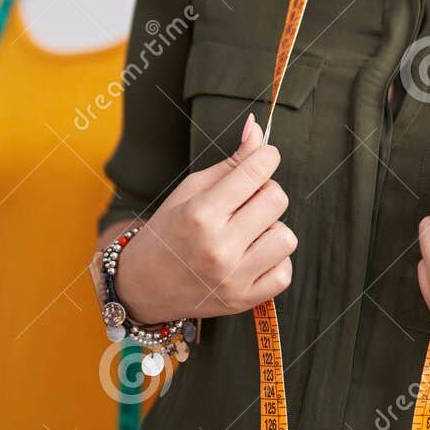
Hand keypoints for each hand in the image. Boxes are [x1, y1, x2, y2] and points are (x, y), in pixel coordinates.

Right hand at [112, 113, 296, 323]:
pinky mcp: (243, 301)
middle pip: (277, 199)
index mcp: (201, 214)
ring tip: (248, 233)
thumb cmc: (169, 230)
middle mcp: (218, 247)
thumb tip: (259, 128)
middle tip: (246, 202)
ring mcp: (233, 278)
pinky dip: (274, 262)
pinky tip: (251, 257)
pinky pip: (285, 272)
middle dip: (266, 193)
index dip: (266, 158)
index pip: (257, 170)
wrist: (142, 285)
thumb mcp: (192, 190)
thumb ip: (232, 162)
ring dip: (272, 230)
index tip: (261, 160)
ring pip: (287, 237)